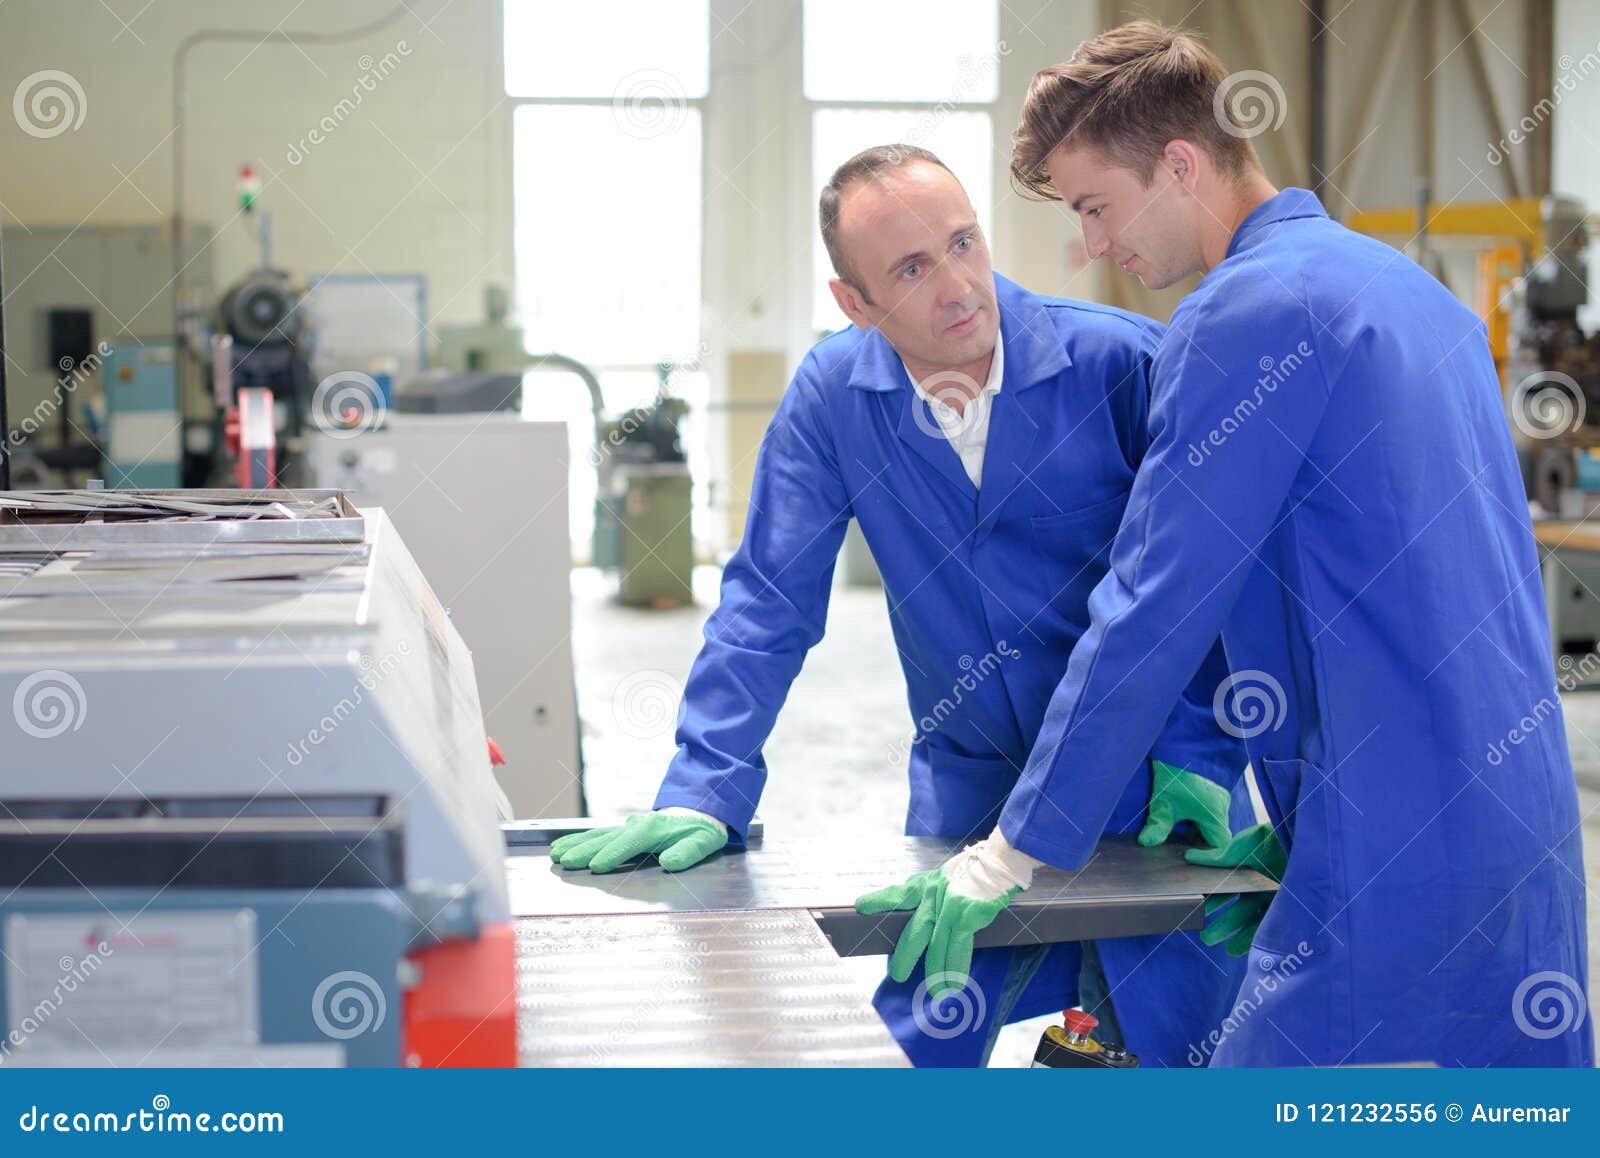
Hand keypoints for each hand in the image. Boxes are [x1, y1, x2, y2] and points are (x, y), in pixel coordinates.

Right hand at [549, 811, 726, 873]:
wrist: (700, 810)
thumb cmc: (701, 831)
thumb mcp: (702, 843)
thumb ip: (686, 853)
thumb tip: (670, 863)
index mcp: (654, 830)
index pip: (629, 844)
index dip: (612, 855)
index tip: (596, 866)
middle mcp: (636, 825)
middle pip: (606, 839)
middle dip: (584, 850)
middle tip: (564, 861)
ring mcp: (628, 826)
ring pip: (596, 835)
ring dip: (575, 844)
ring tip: (555, 854)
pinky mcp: (624, 829)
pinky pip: (597, 834)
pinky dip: (579, 839)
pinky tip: (563, 844)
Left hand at [854, 830, 1035, 996]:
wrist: (998, 863)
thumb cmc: (974, 873)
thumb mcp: (944, 877)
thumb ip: (931, 895)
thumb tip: (924, 918)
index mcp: (926, 884)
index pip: (899, 893)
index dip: (879, 900)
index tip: (861, 907)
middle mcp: (933, 895)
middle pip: (914, 931)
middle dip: (905, 955)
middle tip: (897, 974)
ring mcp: (948, 906)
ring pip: (936, 945)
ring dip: (935, 971)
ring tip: (935, 991)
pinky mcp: (966, 915)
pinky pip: (957, 947)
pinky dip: (955, 968)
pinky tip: (954, 983)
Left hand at [1138, 760, 1232, 849]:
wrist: (1180, 749)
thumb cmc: (1174, 777)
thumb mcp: (1163, 804)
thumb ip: (1157, 827)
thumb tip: (1146, 843)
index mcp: (1215, 815)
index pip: (1220, 845)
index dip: (1207, 854)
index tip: (1189, 854)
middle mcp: (1223, 807)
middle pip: (1216, 835)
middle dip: (1200, 842)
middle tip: (1181, 844)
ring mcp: (1221, 798)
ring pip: (1214, 823)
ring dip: (1200, 829)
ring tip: (1181, 830)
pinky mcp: (1216, 791)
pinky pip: (1212, 812)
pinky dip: (1201, 818)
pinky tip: (1185, 816)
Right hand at [1184, 823, 1287, 954]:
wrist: (1299, 845)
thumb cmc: (1271, 841)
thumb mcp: (1240, 848)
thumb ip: (1217, 858)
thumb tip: (1189, 858)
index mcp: (1248, 872)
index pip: (1226, 891)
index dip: (1212, 902)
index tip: (1198, 911)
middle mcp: (1261, 888)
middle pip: (1238, 911)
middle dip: (1222, 925)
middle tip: (1206, 937)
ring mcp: (1274, 900)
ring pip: (1252, 922)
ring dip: (1236, 936)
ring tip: (1223, 948)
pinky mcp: (1287, 911)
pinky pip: (1268, 930)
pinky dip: (1254, 940)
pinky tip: (1239, 949)